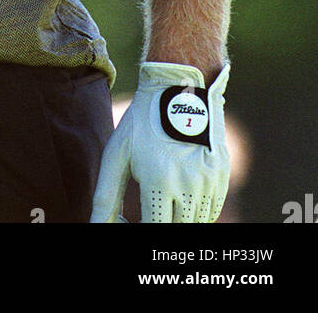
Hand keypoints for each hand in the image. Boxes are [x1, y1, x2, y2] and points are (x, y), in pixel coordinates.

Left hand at [90, 61, 230, 222]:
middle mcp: (187, 184)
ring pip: (196, 223)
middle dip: (161, 223)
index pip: (154, 229)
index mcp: (158, 180)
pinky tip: (183, 198)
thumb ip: (106, 196)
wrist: (179, 89)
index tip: (135, 221)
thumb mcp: (117, 154)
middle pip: (177, 229)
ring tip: (165, 202)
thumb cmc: (142, 123)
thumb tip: (96, 227)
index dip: (142, 230)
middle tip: (151, 210)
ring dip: (179, 220)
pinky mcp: (221, 176)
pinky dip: (197, 213)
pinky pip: (211, 211)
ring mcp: (208, 181)